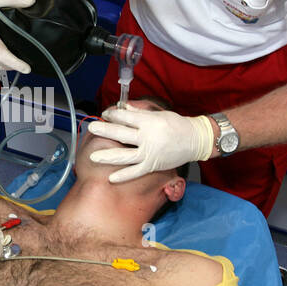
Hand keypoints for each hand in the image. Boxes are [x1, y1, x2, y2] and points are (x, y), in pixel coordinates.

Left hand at [85, 106, 213, 182]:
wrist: (195, 139)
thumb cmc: (176, 125)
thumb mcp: (159, 114)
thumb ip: (139, 112)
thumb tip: (122, 107)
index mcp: (149, 122)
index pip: (125, 118)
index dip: (113, 115)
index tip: (105, 114)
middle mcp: (147, 138)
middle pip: (121, 134)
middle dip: (105, 131)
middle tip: (91, 128)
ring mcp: (149, 153)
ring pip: (125, 156)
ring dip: (108, 156)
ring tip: (94, 156)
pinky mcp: (152, 165)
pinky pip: (136, 172)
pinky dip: (124, 175)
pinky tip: (111, 178)